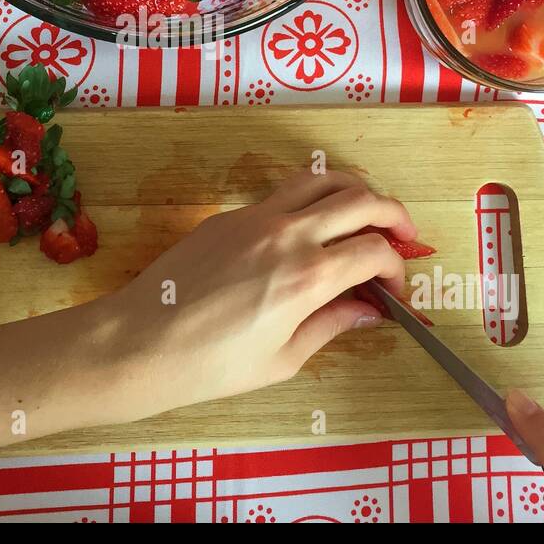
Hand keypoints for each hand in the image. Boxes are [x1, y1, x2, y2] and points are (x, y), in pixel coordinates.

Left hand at [99, 170, 412, 422]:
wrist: (141, 342)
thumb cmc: (209, 364)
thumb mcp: (283, 358)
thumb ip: (331, 325)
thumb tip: (366, 312)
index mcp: (307, 276)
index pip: (374, 250)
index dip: (395, 267)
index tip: (393, 287)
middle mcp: (287, 235)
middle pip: (360, 199)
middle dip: (392, 214)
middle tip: (403, 237)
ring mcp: (255, 218)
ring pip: (321, 179)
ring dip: (354, 191)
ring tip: (365, 216)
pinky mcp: (229, 216)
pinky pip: (283, 194)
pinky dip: (312, 200)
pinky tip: (312, 230)